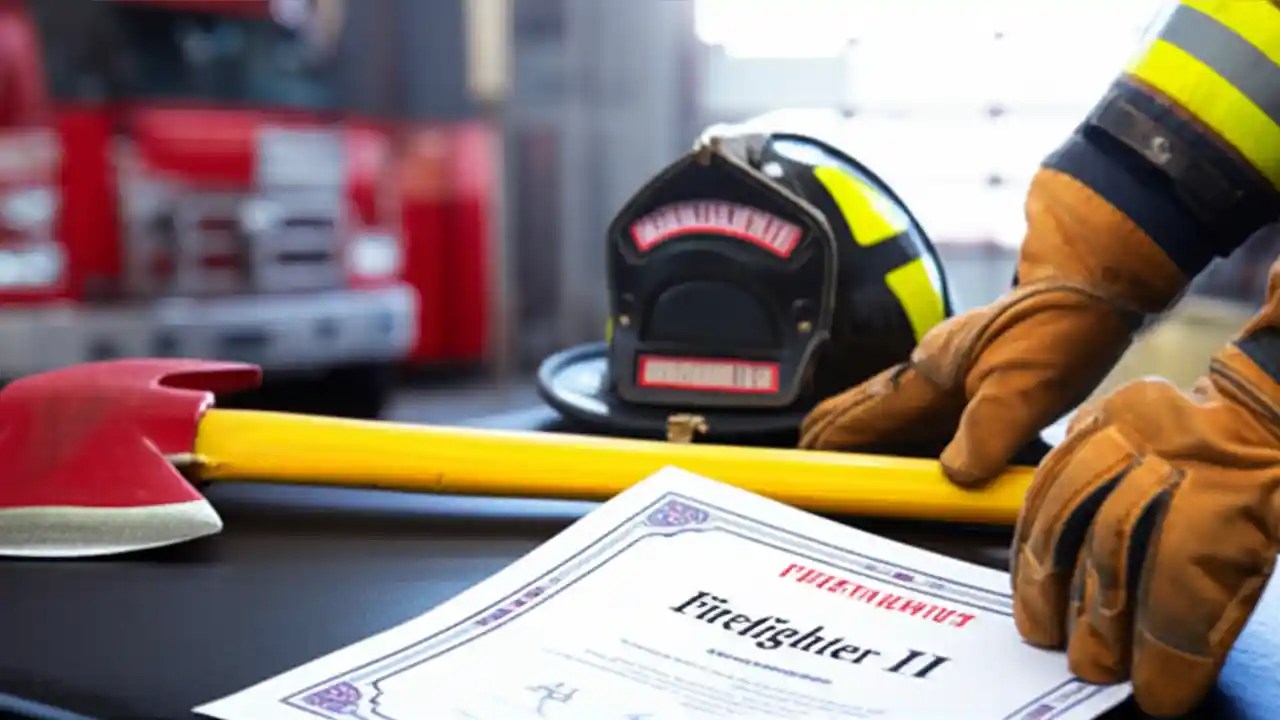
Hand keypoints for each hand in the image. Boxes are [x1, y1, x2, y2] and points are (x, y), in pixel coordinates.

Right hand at [800, 169, 1185, 486]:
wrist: (1095, 282)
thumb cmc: (1060, 326)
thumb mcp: (1025, 385)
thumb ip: (985, 433)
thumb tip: (950, 477)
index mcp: (927, 374)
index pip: (857, 415)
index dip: (827, 444)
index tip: (799, 466)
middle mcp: (929, 374)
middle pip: (866, 416)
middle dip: (837, 445)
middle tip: (816, 477)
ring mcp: (951, 373)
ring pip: (896, 419)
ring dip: (874, 447)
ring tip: (858, 478)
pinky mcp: (976, 378)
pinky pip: (930, 419)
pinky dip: (912, 444)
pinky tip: (926, 462)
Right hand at [1011, 342, 1279, 716]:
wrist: (1270, 400)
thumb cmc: (1274, 476)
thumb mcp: (1271, 536)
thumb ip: (1221, 588)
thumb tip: (1171, 656)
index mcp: (1236, 492)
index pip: (1185, 579)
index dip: (1166, 646)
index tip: (1156, 692)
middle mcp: (1177, 454)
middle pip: (1114, 547)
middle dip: (1096, 620)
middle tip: (1088, 667)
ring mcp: (1133, 428)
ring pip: (1068, 509)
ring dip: (1045, 579)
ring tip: (1040, 627)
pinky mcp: (1105, 415)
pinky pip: (1053, 474)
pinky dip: (1034, 527)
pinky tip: (1028, 566)